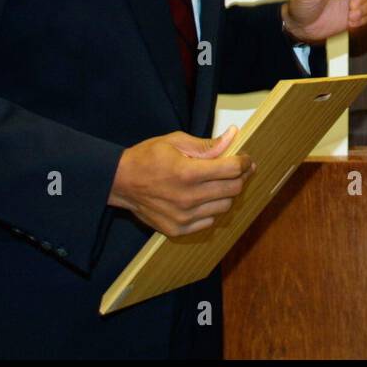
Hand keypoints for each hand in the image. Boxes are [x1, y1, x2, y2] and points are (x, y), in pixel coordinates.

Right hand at [107, 125, 254, 236]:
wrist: (120, 183)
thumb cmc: (147, 158)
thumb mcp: (175, 142)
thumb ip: (207, 144)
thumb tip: (232, 136)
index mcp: (188, 173)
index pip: (232, 169)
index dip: (245, 162)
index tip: (246, 159)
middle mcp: (188, 198)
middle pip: (233, 189)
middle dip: (241, 177)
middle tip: (240, 169)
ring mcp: (183, 216)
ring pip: (224, 207)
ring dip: (226, 194)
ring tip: (218, 182)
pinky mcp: (178, 229)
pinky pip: (209, 221)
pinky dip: (211, 210)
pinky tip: (203, 198)